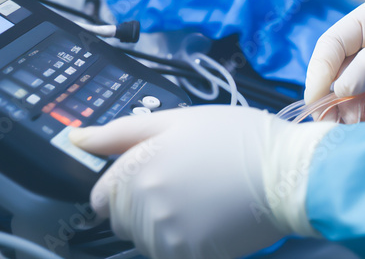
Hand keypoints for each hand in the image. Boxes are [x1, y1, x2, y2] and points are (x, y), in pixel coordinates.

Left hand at [70, 106, 333, 258]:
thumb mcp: (179, 119)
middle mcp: (145, 205)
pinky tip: (210, 218)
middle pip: (121, 220)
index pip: (102, 196)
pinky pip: (170, 253)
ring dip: (163, 224)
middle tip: (186, 184)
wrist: (289, 173)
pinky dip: (185, 241)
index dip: (124, 185)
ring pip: (145, 240)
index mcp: (137, 168)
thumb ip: (121, 131)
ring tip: (201, 200)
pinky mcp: (191, 254)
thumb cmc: (239, 140)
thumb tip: (76, 137)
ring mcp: (167, 235)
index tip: (153, 177)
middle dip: (143, 204)